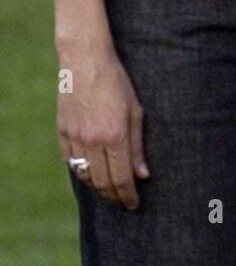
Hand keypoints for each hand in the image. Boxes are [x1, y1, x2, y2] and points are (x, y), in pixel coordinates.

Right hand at [57, 45, 148, 209]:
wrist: (85, 61)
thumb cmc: (117, 82)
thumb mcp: (136, 111)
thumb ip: (138, 145)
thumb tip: (142, 174)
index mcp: (115, 135)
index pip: (122, 178)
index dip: (128, 196)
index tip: (134, 204)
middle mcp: (93, 140)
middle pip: (102, 182)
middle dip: (114, 196)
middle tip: (122, 201)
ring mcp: (75, 137)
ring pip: (84, 175)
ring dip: (97, 186)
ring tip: (109, 189)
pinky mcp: (62, 131)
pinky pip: (70, 161)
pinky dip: (81, 171)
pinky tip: (90, 172)